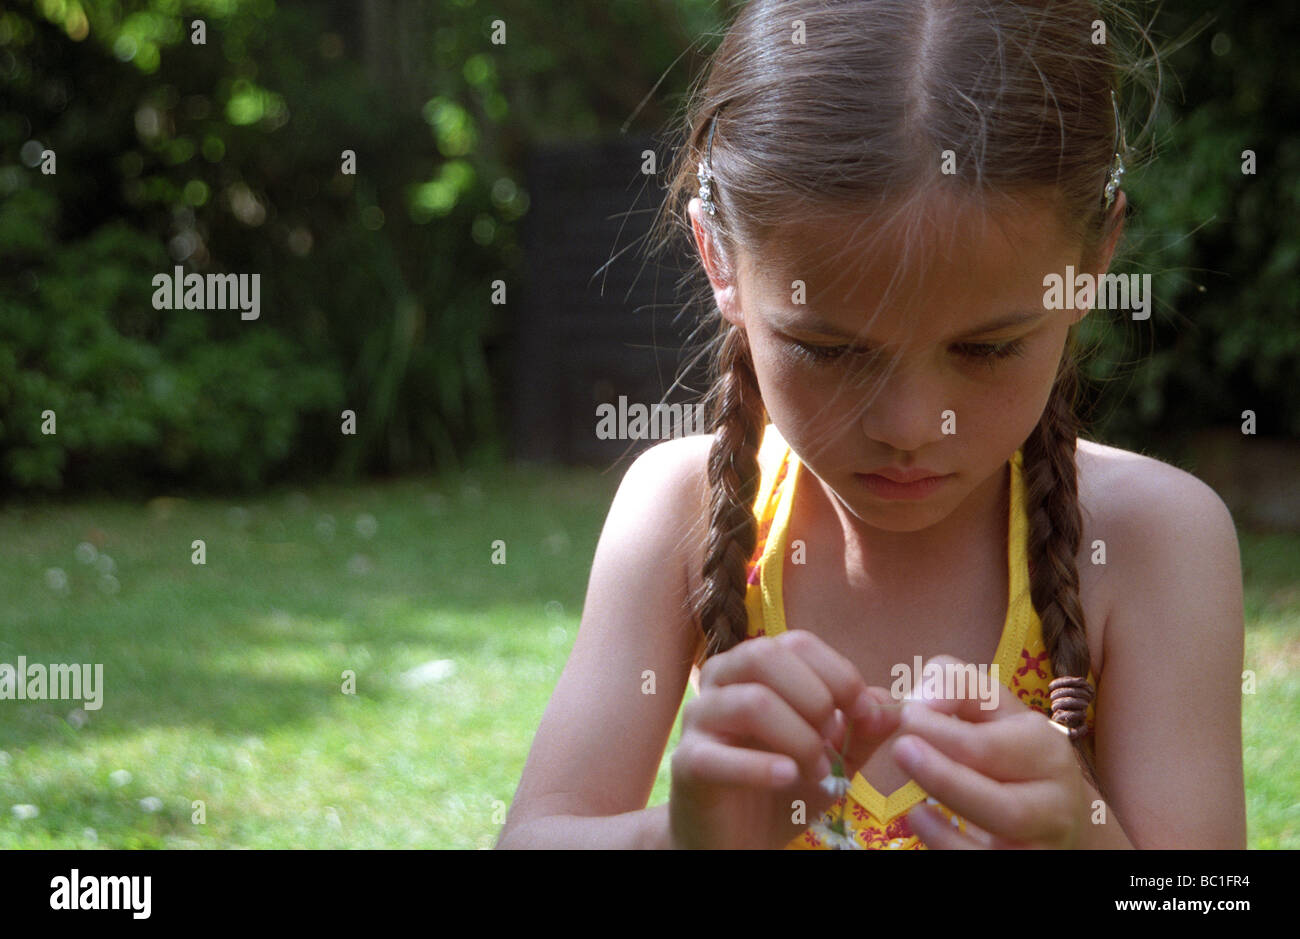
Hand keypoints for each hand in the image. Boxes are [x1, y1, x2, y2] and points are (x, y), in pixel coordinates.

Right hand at [669, 629, 901, 849]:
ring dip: (798, 737)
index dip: (839, 673)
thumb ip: (863, 730)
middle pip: (765, 656)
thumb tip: (894, 704)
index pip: (797, 644)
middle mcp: (719, 682)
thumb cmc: (784, 787)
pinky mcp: (687, 764)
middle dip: (816, 697)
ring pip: (750, 701)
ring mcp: (698, 720)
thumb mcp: (835, 757)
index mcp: (752, 668)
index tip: (868, 714)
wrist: (739, 839)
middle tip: (834, 740)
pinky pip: (719, 756)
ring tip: (818, 771)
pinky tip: (790, 779)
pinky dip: (762, 768)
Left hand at [892, 654, 1088, 848]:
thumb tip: (923, 699)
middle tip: (900, 750)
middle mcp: (1053, 803)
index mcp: (1045, 750)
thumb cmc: (1011, 748)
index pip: (989, 747)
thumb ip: (957, 685)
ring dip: (949, 828)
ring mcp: (1040, 844)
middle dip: (945, 778)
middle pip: (1004, 805)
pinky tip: (921, 822)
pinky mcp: (1024, 865)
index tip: (906, 714)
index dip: (941, 730)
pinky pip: (984, 864)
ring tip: (911, 806)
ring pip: (1000, 843)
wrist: (1056, 810)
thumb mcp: (993, 708)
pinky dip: (949, 848)